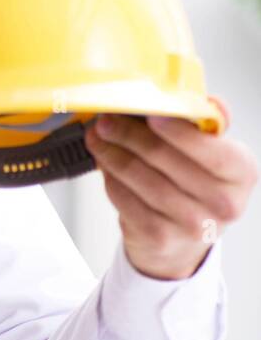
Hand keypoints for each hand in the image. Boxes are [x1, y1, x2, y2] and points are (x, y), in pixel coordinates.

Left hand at [84, 96, 255, 279]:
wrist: (182, 238)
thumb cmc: (194, 184)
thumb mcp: (210, 154)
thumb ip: (205, 125)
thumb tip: (206, 100)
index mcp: (241, 173)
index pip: (213, 152)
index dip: (179, 132)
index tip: (150, 114)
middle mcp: (223, 202)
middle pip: (165, 159)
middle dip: (128, 134)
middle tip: (106, 121)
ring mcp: (192, 224)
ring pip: (140, 178)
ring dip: (112, 154)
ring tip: (98, 138)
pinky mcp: (160, 237)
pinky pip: (125, 199)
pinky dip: (110, 178)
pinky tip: (104, 164)